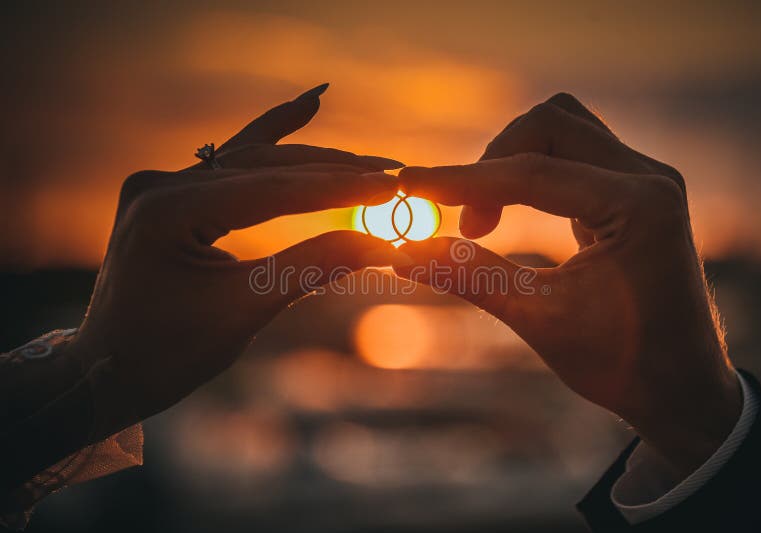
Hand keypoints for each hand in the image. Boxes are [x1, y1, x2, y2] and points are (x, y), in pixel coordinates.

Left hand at [66, 84, 401, 435]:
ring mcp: (162, 184)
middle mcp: (159, 184)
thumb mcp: (244, 311)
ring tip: (367, 158)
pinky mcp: (171, 194)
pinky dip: (271, 142)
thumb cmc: (167, 355)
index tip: (389, 186)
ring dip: (312, 161)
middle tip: (392, 172)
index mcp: (167, 211)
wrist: (106, 374)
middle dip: (332, 171)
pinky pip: (231, 166)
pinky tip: (306, 107)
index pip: (270, 189)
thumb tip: (381, 243)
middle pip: (264, 166)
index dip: (336, 189)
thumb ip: (312, 268)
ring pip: (252, 161)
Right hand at [395, 93, 741, 475]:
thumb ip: (471, 276)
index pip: (533, 172)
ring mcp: (645, 181)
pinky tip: (509, 209)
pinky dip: (531, 171)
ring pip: (563, 129)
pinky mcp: (633, 191)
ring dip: (512, 159)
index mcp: (639, 206)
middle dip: (492, 162)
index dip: (462, 179)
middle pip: (550, 124)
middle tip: (465, 222)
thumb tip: (403, 250)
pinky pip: (574, 154)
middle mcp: (649, 178)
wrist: (682, 388)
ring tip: (485, 217)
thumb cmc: (622, 363)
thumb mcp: (540, 320)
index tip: (409, 186)